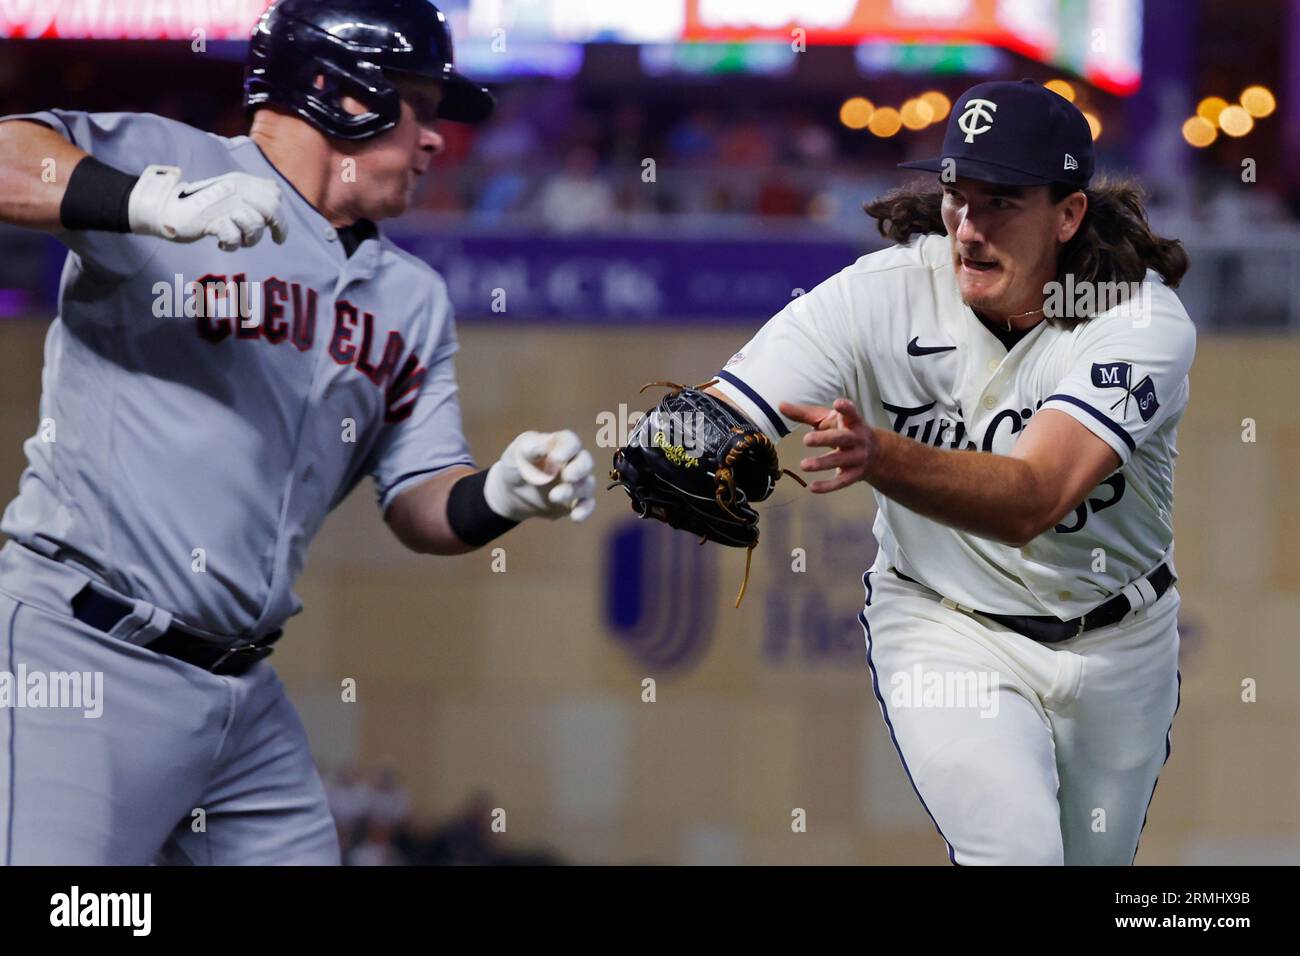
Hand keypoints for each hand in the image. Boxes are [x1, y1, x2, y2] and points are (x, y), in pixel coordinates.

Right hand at [127, 164, 287, 251]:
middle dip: (276, 228)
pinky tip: (220, 244)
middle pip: (271, 209)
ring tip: (237, 239)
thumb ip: (251, 193)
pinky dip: (229, 246)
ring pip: (255, 225)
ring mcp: (224, 203)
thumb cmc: (201, 206)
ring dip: (249, 239)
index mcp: (241, 181)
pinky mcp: (211, 219)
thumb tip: (276, 192)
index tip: (278, 234)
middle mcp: (235, 189)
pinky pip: (233, 237)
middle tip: (270, 240)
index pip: (275, 195)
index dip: (281, 217)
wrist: (167, 208)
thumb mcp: (229, 194)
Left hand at [484, 430, 595, 522]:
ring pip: (587, 484)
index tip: (556, 458)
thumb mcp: (518, 451)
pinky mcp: (574, 501)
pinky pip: (587, 505)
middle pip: (586, 462)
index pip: (571, 442)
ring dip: (574, 491)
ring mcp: (575, 482)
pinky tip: (575, 517)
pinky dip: (584, 510)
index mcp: (559, 445)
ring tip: (553, 497)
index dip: (568, 449)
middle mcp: (572, 462)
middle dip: (580, 469)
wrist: (512, 491)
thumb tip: (545, 447)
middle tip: (566, 477)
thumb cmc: (517, 464)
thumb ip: (531, 447)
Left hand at [779, 398, 876, 493]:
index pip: (851, 413)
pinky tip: (812, 487)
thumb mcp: (828, 420)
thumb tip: (780, 405)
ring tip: (804, 465)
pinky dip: (828, 486)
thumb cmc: (845, 430)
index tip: (838, 403)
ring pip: (840, 460)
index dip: (846, 409)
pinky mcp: (855, 474)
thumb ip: (804, 414)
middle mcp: (857, 439)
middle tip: (807, 439)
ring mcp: (857, 458)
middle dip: (825, 439)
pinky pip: (841, 482)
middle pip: (842, 438)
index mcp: (852, 422)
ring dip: (822, 463)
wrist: (876, 454)